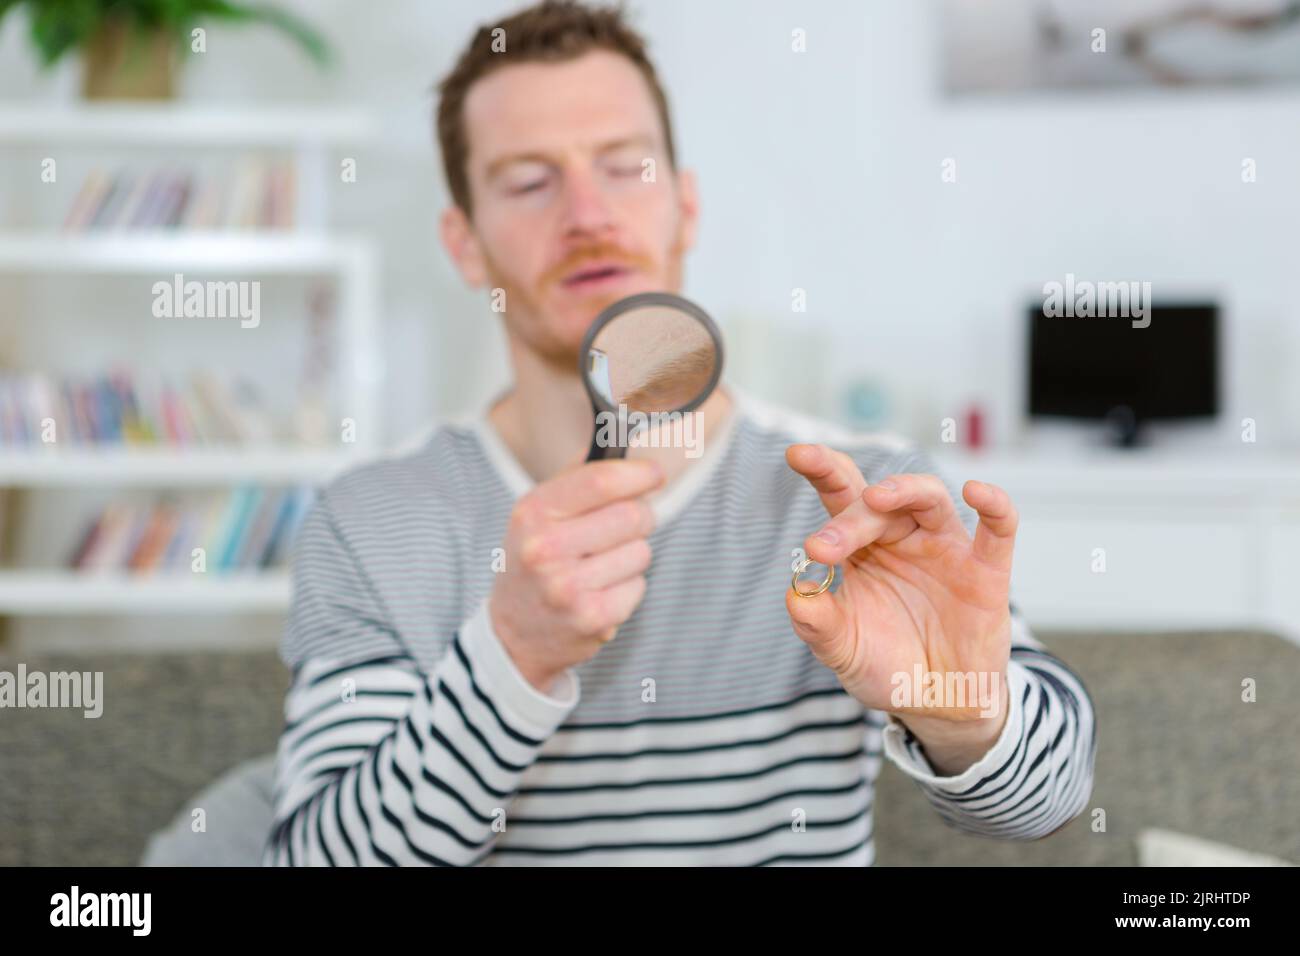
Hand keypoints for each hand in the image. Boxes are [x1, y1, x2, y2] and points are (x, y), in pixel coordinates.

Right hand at [490, 458, 664, 693]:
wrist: (514, 633)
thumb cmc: (535, 561)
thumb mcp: (538, 513)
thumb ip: (578, 477)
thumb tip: (626, 446)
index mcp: (533, 513)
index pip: (600, 482)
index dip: (639, 474)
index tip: (655, 473)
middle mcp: (545, 549)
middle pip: (631, 515)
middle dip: (641, 516)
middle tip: (628, 524)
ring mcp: (568, 587)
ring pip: (641, 551)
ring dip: (633, 555)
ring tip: (603, 565)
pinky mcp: (592, 617)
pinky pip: (639, 586)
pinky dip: (629, 587)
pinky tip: (602, 591)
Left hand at [784, 444, 1015, 733]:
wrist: (938, 705)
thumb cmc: (886, 666)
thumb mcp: (843, 650)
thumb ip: (819, 623)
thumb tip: (796, 594)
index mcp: (861, 547)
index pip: (840, 497)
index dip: (822, 470)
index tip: (796, 453)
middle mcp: (902, 538)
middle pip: (877, 502)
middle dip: (848, 518)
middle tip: (821, 547)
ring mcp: (945, 549)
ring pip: (928, 499)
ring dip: (903, 491)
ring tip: (877, 497)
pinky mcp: (986, 572)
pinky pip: (998, 529)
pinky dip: (993, 505)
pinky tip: (975, 490)